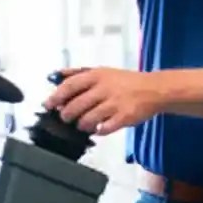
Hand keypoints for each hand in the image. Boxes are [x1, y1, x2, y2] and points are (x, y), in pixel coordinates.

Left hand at [44, 67, 164, 134]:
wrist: (155, 89)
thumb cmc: (127, 82)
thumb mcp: (103, 71)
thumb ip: (78, 73)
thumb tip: (56, 75)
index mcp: (97, 76)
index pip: (69, 86)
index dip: (56, 97)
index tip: (48, 104)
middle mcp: (104, 88)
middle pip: (75, 106)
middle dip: (67, 115)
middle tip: (67, 118)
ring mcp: (114, 104)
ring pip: (87, 120)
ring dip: (81, 125)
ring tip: (84, 124)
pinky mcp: (124, 117)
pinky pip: (103, 129)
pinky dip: (98, 131)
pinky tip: (99, 128)